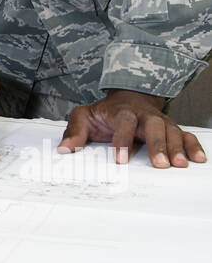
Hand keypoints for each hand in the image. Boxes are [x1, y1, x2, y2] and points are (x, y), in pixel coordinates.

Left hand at [58, 90, 207, 167]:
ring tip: (179, 165)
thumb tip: (64, 150)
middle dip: (157, 144)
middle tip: (159, 164)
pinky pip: (186, 135)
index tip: (121, 160)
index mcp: (122, 112)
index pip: (123, 122)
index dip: (122, 140)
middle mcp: (144, 115)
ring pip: (172, 131)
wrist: (129, 98)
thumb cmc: (106, 113)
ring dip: (177, 148)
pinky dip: (193, 146)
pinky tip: (198, 159)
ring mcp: (160, 121)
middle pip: (153, 125)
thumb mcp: (85, 116)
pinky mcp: (172, 129)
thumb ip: (75, 131)